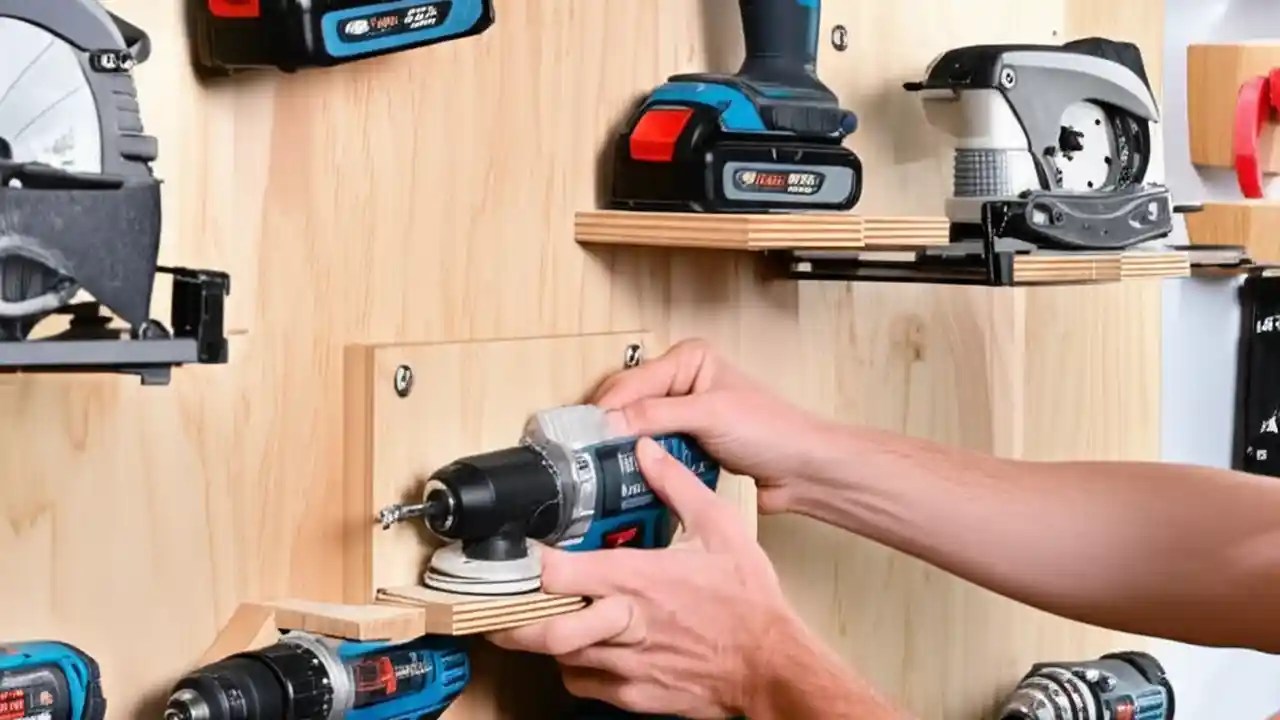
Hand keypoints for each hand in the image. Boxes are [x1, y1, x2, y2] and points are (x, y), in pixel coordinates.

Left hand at [486, 437, 800, 717]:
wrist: (772, 666)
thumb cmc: (749, 602)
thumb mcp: (719, 529)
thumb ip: (677, 487)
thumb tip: (648, 451)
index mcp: (637, 579)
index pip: (560, 573)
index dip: (529, 565)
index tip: (516, 556)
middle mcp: (624, 624)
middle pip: (545, 631)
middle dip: (511, 622)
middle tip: (496, 609)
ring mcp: (627, 665)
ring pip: (561, 659)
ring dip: (547, 642)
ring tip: (543, 623)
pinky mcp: (635, 696)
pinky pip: (585, 685)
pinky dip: (575, 669)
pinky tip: (586, 651)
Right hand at [593, 338, 842, 513]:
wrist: (802, 471)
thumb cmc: (771, 431)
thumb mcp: (709, 415)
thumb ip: (656, 414)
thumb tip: (608, 421)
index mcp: (689, 359)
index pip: (633, 381)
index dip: (607, 408)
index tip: (581, 434)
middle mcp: (683, 383)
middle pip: (629, 404)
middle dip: (609, 426)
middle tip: (582, 451)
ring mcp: (684, 415)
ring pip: (637, 430)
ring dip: (622, 448)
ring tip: (597, 467)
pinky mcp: (687, 445)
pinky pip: (651, 451)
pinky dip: (640, 463)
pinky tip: (626, 477)